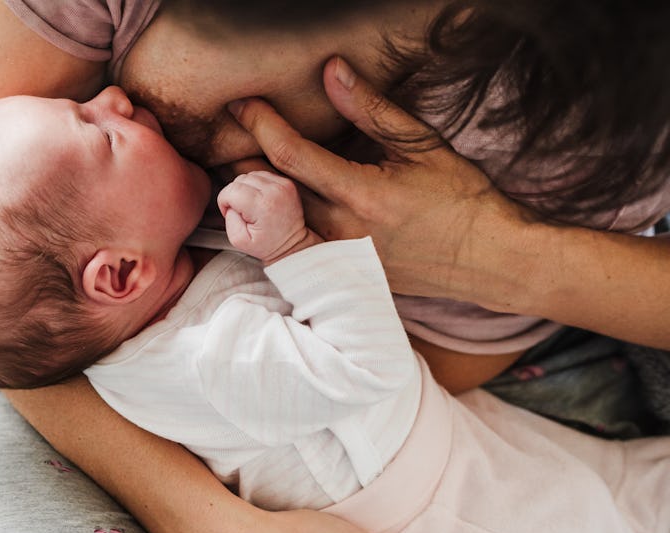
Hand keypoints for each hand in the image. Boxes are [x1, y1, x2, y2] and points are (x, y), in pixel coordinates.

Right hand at [217, 171, 321, 263]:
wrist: (292, 244)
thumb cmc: (266, 245)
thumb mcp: (239, 240)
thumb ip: (229, 219)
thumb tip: (231, 203)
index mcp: (262, 205)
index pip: (231, 190)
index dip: (224, 202)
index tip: (230, 213)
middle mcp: (274, 191)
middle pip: (239, 180)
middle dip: (235, 195)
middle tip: (242, 211)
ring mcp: (283, 185)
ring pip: (250, 175)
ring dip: (246, 188)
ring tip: (252, 205)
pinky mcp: (287, 182)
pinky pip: (262, 176)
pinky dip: (257, 185)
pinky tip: (260, 199)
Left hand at [226, 56, 533, 305]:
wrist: (487, 260)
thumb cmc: (460, 200)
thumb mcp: (420, 145)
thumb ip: (370, 110)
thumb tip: (331, 72)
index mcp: (360, 196)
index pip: (291, 156)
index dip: (261, 125)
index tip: (241, 103)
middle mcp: (340, 232)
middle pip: (271, 192)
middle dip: (245, 159)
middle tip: (231, 133)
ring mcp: (336, 258)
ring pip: (274, 222)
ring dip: (254, 192)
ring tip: (243, 163)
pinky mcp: (338, 273)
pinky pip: (290, 244)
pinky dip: (274, 220)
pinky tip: (270, 200)